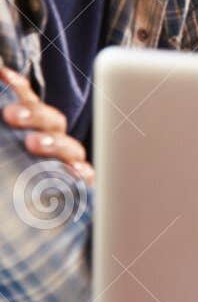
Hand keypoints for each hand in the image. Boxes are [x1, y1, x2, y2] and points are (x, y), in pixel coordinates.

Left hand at [0, 67, 92, 183]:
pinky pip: (86, 177)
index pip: (28, 102)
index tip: (3, 77)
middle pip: (52, 120)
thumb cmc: (9, 185)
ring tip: (32, 144)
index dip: (18, 87)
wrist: (24, 224)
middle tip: (10, 116)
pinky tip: (73, 171)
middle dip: (33, 114)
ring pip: (69, 146)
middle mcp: (53, 143)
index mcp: (32, 129)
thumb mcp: (6, 150)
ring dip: (53, 142)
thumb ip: (5, 130)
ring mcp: (68, 164)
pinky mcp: (80, 187)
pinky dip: (80, 172)